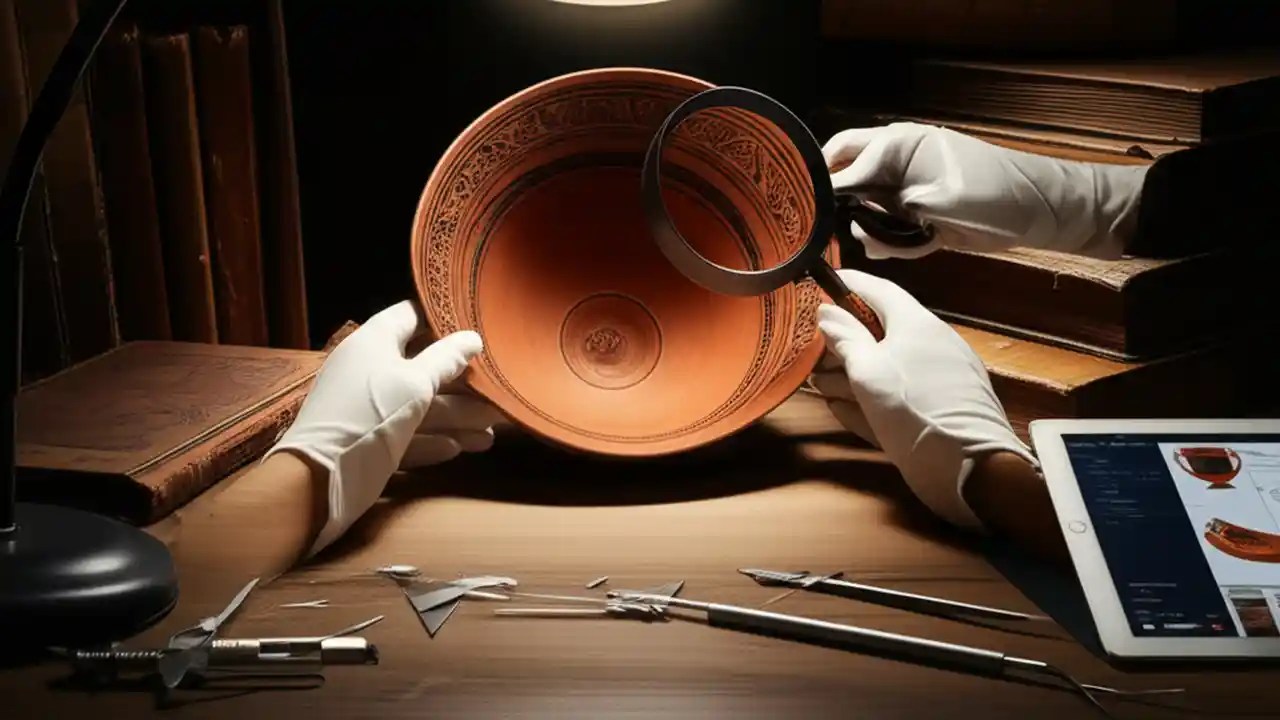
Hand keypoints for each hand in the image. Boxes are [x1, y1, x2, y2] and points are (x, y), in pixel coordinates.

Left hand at [266, 301, 504, 554]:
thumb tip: (472, 337)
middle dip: (462, 385)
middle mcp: (369, 370)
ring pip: (418, 407)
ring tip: (490, 435)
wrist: (318, 481)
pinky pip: (405, 435)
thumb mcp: (415, 384)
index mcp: (374, 342)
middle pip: (422, 368)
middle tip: (497, 396)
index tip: (478, 328)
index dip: (443, 320)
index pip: (411, 316)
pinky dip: (431, 441)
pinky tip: (458, 449)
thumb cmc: (370, 418)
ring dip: (455, 419)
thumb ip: (446, 359)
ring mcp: (366, 408)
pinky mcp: (366, 441)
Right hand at [810, 269, 1036, 530]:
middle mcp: (930, 345)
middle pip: (880, 331)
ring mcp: (938, 379)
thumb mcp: (869, 372)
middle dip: (842, 339)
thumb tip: (826, 312)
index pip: (879, 290)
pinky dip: (867, 399)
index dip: (848, 284)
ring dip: (849, 373)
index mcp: (916, 324)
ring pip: (886, 367)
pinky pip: (897, 396)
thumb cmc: (913, 408)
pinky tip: (841, 408)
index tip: (818, 284)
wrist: (970, 468)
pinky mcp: (938, 411)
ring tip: (817, 381)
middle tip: (809, 348)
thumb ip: (846, 339)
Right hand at [823, 122, 1146, 259]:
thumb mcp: (934, 197)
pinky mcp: (916, 213)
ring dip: (863, 224)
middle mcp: (897, 160)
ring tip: (874, 241)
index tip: (811, 214)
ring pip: (862, 204)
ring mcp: (906, 186)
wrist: (1040, 214)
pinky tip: (894, 248)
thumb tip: (838, 208)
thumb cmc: (994, 194)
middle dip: (837, 202)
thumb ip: (883, 202)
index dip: (826, 184)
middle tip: (826, 229)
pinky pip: (884, 226)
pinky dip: (885, 240)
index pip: (845, 156)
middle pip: (846, 174)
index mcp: (901, 142)